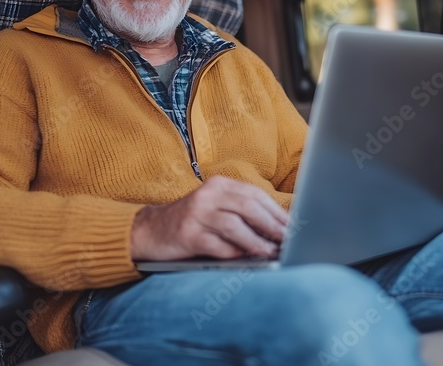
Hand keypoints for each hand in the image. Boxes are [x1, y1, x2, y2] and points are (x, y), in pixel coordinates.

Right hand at [131, 175, 288, 261]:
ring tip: (270, 252)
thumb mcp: (216, 208)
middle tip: (287, 240)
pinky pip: (216, 245)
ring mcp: (196, 214)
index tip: (293, 227)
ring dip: (256, 241)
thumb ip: (243, 213)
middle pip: (248, 207)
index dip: (276, 211)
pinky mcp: (187, 235)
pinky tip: (244, 258)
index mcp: (219, 184)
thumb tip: (280, 228)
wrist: (149, 230)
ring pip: (234, 226)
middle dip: (272, 225)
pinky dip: (233, 253)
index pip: (255, 195)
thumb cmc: (193, 221)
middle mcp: (207, 195)